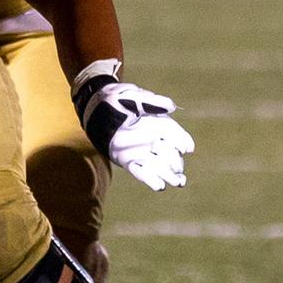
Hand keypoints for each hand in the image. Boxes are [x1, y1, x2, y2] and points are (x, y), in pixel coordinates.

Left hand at [74, 70, 193, 190]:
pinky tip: (160, 186)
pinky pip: (140, 171)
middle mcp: (152, 139)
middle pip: (169, 153)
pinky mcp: (126, 159)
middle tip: (179, 170)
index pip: (175, 134)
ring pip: (158, 165)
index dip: (182, 141)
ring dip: (168, 175)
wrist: (95, 105)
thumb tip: (172, 107)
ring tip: (178, 183)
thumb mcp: (134, 96)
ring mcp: (140, 150)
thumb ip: (152, 102)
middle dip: (176, 162)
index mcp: (158, 124)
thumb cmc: (117, 98)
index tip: (187, 148)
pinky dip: (150, 179)